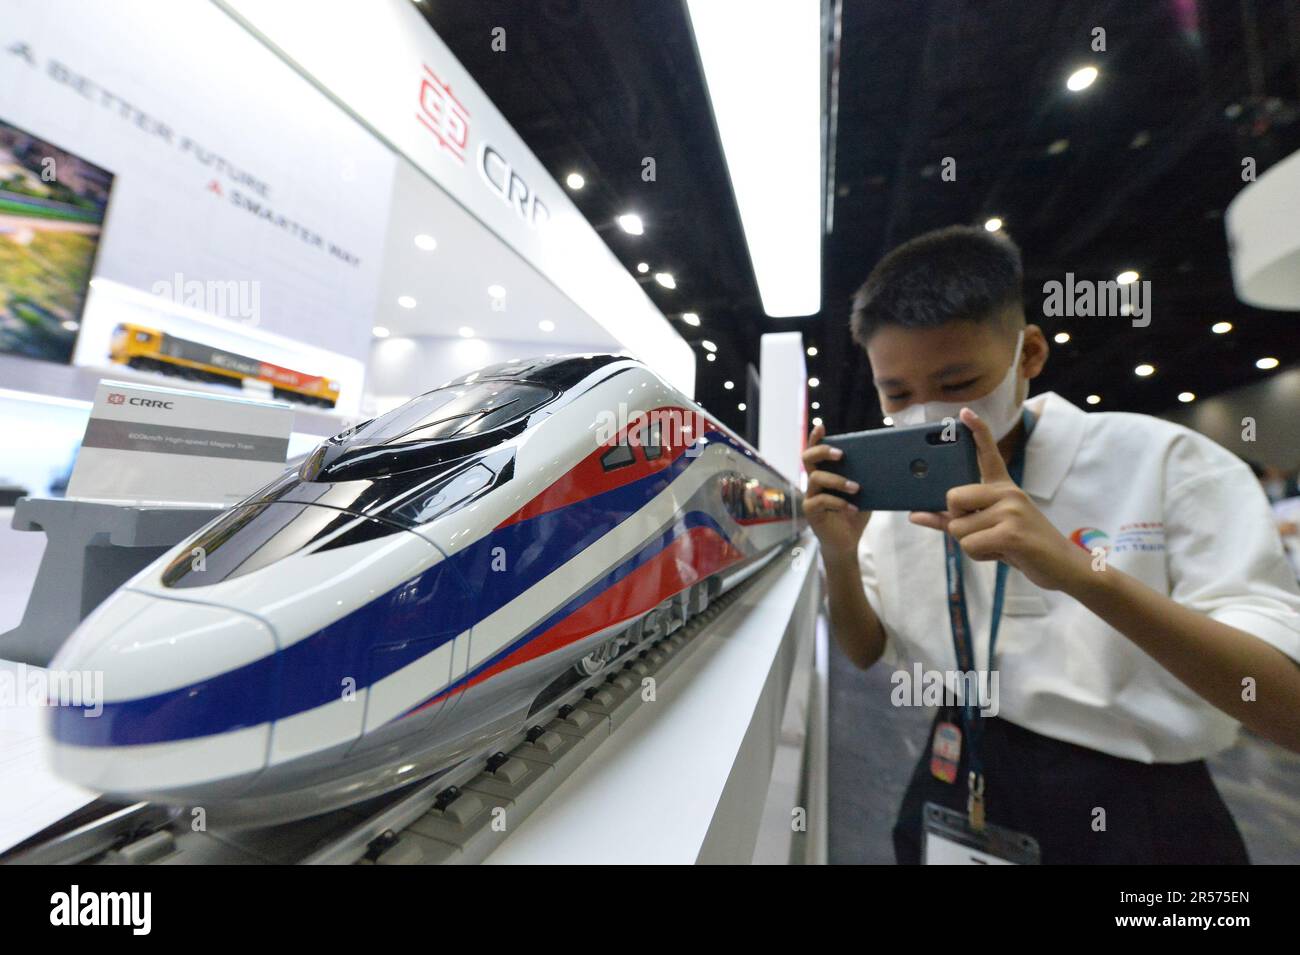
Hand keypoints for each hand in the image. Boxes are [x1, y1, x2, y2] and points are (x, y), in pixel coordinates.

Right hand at [802, 422, 871, 561]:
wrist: (847, 542)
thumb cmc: (854, 514)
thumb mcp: (863, 493)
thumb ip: (865, 479)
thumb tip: (884, 462)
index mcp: (825, 474)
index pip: (816, 452)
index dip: (815, 438)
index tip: (821, 426)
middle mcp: (813, 482)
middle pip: (808, 458)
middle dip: (823, 451)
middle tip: (841, 454)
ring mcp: (810, 496)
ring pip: (816, 478)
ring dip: (838, 480)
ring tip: (856, 488)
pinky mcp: (810, 511)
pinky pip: (821, 500)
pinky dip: (839, 503)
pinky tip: (853, 508)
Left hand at [908, 407, 1090, 591]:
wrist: (1062, 566)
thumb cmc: (1020, 547)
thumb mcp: (986, 529)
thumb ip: (949, 520)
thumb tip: (914, 514)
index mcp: (1003, 488)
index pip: (988, 454)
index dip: (977, 432)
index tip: (964, 413)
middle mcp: (1007, 492)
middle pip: (952, 498)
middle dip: (957, 522)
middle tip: (983, 531)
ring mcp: (1011, 509)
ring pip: (958, 527)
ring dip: (971, 544)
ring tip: (998, 545)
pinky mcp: (1012, 532)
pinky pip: (970, 544)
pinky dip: (980, 555)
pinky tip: (1003, 553)